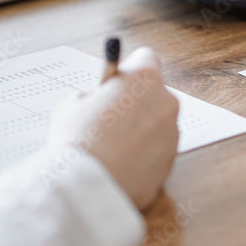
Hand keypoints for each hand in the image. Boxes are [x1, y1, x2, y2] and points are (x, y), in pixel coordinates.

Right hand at [48, 47, 178, 209]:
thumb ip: (93, 96)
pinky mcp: (171, 162)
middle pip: (154, 94)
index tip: (118, 80)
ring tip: (111, 148)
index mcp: (144, 80)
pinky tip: (119, 166)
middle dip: (136, 103)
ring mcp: (172, 134)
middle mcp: (166, 102)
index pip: (146, 58)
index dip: (129, 69)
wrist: (85, 187)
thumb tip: (98, 100)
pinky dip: (143, 157)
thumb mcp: (72, 105)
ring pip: (157, 125)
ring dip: (141, 131)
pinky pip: (157, 152)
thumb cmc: (76, 140)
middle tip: (110, 119)